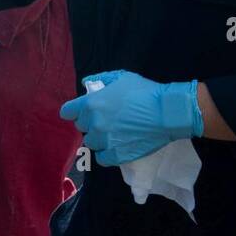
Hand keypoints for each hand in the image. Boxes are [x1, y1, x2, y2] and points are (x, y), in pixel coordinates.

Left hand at [60, 70, 203, 164]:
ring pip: (91, 142)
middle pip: (82, 127)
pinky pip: (102, 158)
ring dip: (99, 139)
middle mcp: (93, 123)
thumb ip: (101, 79)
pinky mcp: (116, 155)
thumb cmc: (145, 92)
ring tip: (114, 134)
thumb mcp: (122, 77)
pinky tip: (116, 147)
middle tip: (107, 120)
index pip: (67, 112)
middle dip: (91, 123)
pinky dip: (107, 154)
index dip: (74, 111)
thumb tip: (87, 82)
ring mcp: (104, 141)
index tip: (82, 112)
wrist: (168, 112)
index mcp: (90, 104)